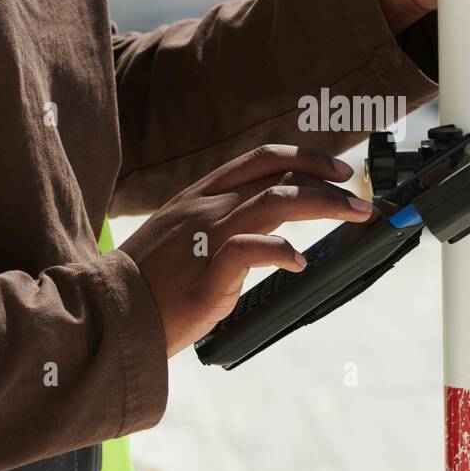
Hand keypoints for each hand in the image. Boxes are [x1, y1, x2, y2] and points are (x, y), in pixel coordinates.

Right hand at [120, 145, 373, 356]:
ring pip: (277, 201)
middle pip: (280, 176)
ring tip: (354, 217)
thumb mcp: (180, 231)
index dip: (306, 157)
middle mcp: (207, 207)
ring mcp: (207, 237)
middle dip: (329, 184)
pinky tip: (301, 263)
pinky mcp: (208, 275)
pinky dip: (282, 252)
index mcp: (202, 194)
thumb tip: (266, 222)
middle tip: (361, 199)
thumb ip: (217, 218)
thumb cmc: (147, 280)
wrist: (109, 313)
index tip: (338, 169)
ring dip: (325, 206)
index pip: (262, 158)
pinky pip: (252, 249)